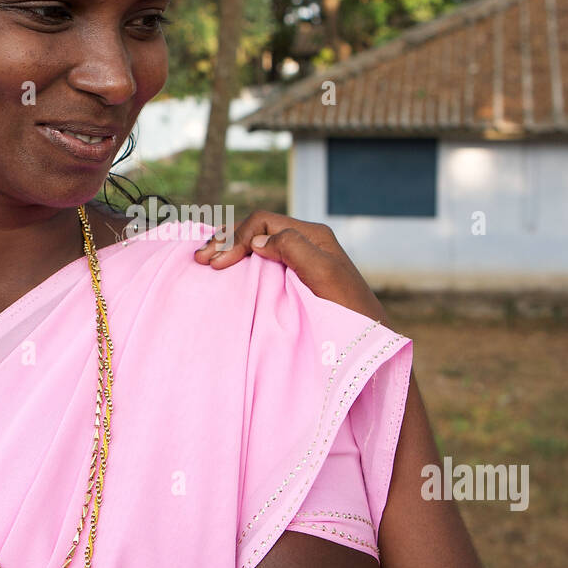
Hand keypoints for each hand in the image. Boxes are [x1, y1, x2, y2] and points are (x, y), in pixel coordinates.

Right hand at [195, 210, 386, 324]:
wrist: (368, 344)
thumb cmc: (350, 313)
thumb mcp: (324, 276)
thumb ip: (294, 249)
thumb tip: (257, 241)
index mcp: (312, 236)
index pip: (262, 222)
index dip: (237, 238)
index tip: (218, 265)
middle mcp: (306, 243)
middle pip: (257, 230)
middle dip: (226, 240)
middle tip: (200, 259)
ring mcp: (301, 262)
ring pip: (257, 246)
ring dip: (230, 250)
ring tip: (204, 261)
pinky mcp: (296, 281)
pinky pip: (263, 264)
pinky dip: (240, 264)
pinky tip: (226, 271)